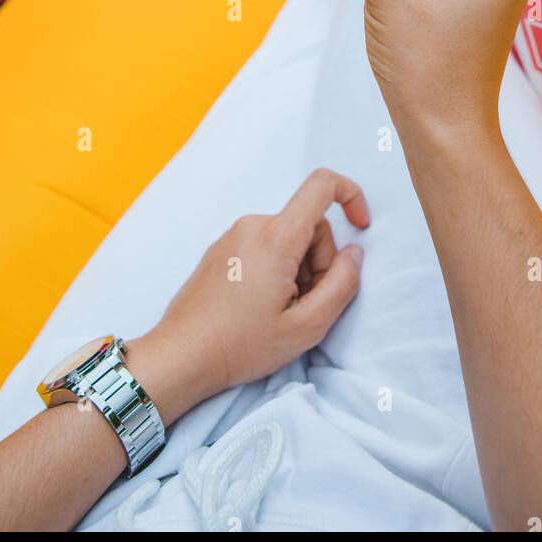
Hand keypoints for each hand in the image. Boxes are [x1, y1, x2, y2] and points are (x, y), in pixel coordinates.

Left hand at [140, 170, 368, 411]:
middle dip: (318, 261)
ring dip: (296, 270)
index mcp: (276, 237)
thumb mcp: (306, 326)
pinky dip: (275, 270)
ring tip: (279, 312)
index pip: (322, 185)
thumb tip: (354, 254)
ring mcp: (233, 236)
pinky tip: (259, 308)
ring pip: (287, 238)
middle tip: (305, 306)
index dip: (351, 196)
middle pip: (308, 226)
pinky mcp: (221, 250)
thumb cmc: (241, 345)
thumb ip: (342, 285)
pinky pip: (263, 246)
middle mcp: (253, 225)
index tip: (361, 225)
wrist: (180, 356)